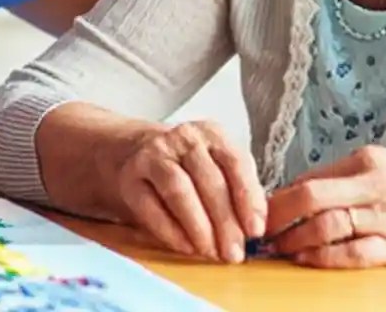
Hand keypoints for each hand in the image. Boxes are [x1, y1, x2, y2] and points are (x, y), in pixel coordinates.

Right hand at [108, 121, 265, 261]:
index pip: (235, 162)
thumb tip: (255, 228)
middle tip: (233, 253)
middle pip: (208, 180)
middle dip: (224, 221)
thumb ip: (238, 190)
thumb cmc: (188, 167)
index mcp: (212, 134)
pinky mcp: (130, 177)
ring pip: (179, 189)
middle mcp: (183, 139)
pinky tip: (186, 247)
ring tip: (210, 251)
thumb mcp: (217, 166)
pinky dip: (170, 231)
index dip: (248, 198)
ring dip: (198, 226)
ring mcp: (153, 155)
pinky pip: (150, 206)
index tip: (255, 230)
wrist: (136, 151)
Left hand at [265, 146, 385, 267]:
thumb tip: (298, 188)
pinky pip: (355, 255)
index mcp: (370, 161)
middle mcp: (378, 186)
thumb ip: (346, 174)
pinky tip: (307, 259)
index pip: (310, 177)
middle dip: (277, 216)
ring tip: (277, 247)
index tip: (259, 207)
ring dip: (295, 240)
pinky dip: (325, 258)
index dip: (279, 195)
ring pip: (328, 228)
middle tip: (256, 228)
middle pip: (311, 199)